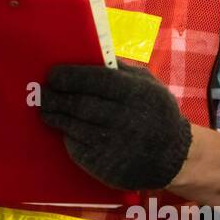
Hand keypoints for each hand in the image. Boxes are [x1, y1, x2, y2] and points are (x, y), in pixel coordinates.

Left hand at [39, 62, 191, 190]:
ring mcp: (114, 145)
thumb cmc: (157, 112)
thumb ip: (120, 70)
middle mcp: (125, 119)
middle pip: (80, 105)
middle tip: (43, 93)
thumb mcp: (148, 84)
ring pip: (75, 127)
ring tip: (46, 109)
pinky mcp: (106, 166)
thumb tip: (87, 53)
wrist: (176, 157)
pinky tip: (63, 129)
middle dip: (56, 97)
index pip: (96, 80)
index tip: (52, 74)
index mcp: (136, 94)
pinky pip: (79, 149)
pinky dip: (68, 137)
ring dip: (56, 117)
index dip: (70, 76)